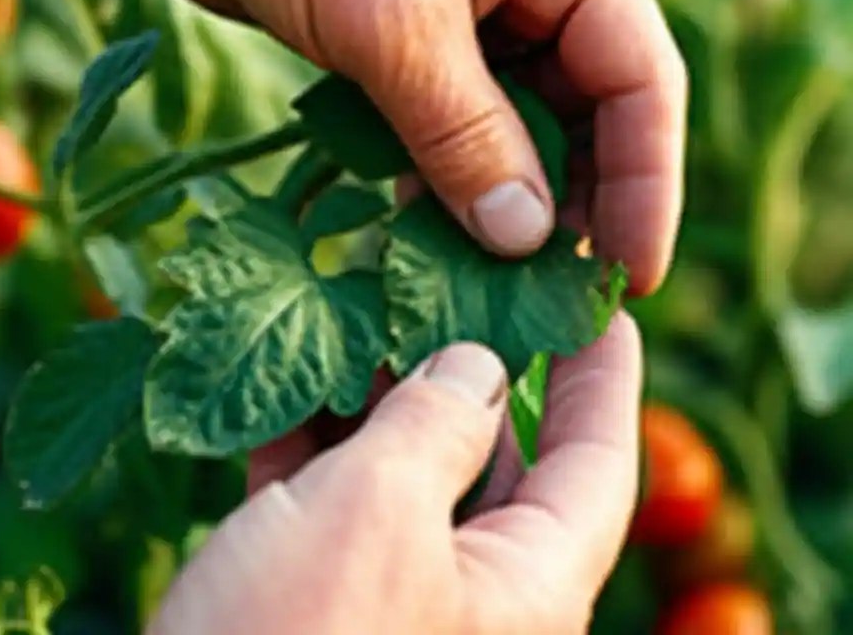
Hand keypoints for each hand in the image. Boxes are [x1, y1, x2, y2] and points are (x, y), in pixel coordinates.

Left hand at [99, 0, 686, 293]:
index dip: (645, 185)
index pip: (638, 78)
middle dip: (574, 204)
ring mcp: (464, 11)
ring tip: (496, 287)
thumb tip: (523, 237)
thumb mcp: (392, 24)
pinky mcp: (400, 39)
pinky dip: (441, 177)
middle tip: (558, 300)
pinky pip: (444, 121)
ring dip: (504, 201)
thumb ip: (461, 131)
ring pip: (513, 123)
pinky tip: (432, 239)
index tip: (631, 276)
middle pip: (584, 109)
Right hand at [146, 314, 642, 633]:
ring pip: (405, 478)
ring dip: (380, 399)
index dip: (601, 380)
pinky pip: (331, 507)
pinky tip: (285, 386)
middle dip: (473, 373)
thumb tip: (475, 368)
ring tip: (359, 314)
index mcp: (525, 592)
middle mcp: (471, 598)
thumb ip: (437, 428)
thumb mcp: (376, 515)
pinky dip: (313, 446)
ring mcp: (390, 599)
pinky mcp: (315, 600)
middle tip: (459, 286)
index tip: (598, 303)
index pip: (595, 467)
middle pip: (498, 465)